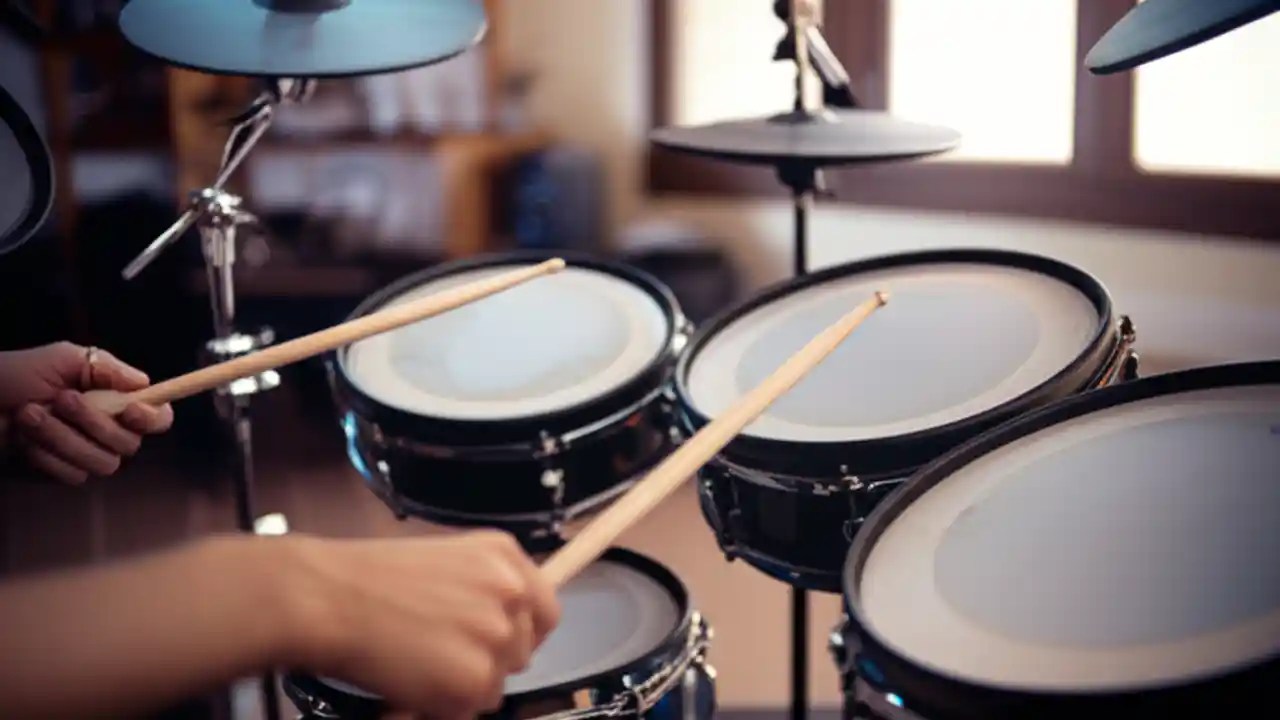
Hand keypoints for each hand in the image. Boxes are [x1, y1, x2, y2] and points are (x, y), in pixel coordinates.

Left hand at [0, 342, 173, 483]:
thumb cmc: (15, 375)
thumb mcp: (63, 358)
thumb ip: (106, 367)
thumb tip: (144, 382)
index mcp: (115, 400)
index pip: (157, 418)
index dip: (152, 418)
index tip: (129, 408)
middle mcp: (107, 430)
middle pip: (129, 444)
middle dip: (93, 422)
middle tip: (61, 400)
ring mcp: (85, 454)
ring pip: (101, 463)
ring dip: (63, 438)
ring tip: (29, 414)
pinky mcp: (61, 472)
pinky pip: (73, 475)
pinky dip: (47, 456)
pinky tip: (25, 440)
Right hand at [285, 530, 561, 718]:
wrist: (329, 597)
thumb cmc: (369, 578)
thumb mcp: (447, 561)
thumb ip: (486, 589)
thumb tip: (504, 626)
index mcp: (506, 557)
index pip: (545, 611)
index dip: (520, 632)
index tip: (496, 644)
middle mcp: (512, 592)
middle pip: (523, 651)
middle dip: (487, 660)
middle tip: (439, 654)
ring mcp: (497, 637)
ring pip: (497, 684)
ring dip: (464, 684)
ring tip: (418, 664)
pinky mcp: (475, 679)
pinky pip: (471, 709)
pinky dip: (442, 706)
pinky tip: (411, 681)